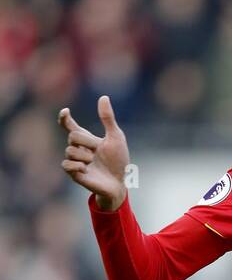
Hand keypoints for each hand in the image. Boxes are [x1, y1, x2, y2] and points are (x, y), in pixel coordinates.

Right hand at [58, 95, 128, 210]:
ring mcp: (75, 161)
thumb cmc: (118, 161)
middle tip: (98, 151)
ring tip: (94, 163)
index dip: (64, 118)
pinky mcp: (74, 174)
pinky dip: (77, 166)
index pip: (69, 125)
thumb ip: (108, 118)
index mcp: (86, 138)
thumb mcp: (115, 137)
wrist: (119, 183)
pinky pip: (66, 164)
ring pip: (69, 151)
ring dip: (85, 156)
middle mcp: (78, 148)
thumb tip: (103, 97)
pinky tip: (86, 169)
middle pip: (72, 136)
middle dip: (87, 142)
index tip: (66, 112)